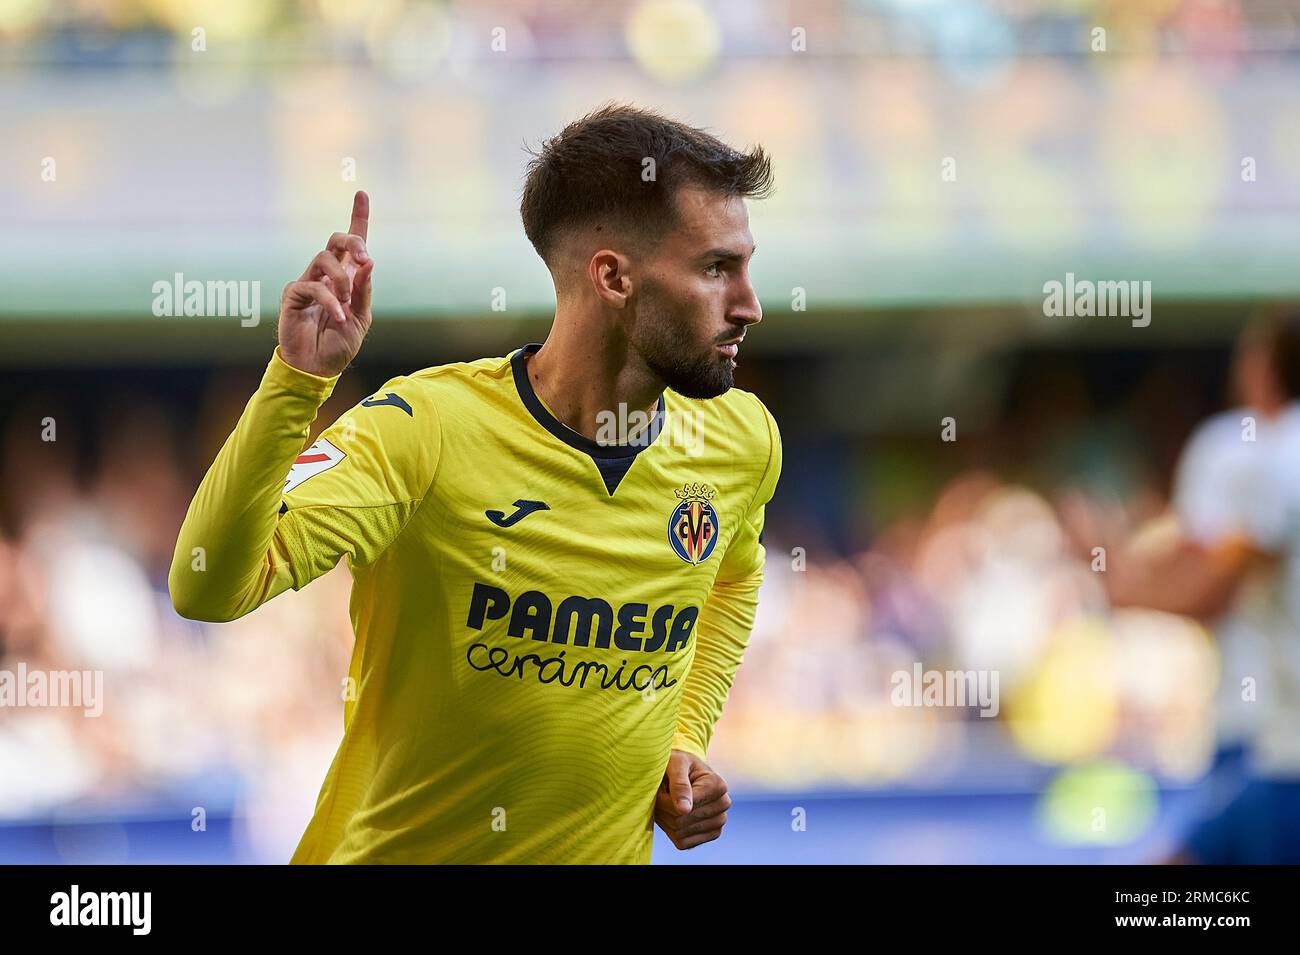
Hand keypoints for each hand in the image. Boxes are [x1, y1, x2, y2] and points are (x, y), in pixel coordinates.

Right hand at [277, 190, 374, 377]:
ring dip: (341, 279)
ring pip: (324, 258)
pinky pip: (313, 286)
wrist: (317, 368)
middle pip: (336, 240)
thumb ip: (364, 291)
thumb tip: (369, 262)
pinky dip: (330, 301)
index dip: (358, 217)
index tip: (362, 193)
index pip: (352, 244)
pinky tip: (338, 317)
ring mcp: (309, 282)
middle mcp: (327, 275)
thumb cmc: (339, 344)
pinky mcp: (294, 294)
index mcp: (347, 279)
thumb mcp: (361, 318)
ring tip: (346, 304)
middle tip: (363, 259)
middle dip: (352, 242)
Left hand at [653, 749, 731, 849]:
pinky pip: (682, 843)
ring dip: (665, 819)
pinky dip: (671, 831)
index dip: (664, 798)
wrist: (685, 771)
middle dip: (663, 809)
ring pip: (679, 833)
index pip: (683, 806)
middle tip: (661, 794)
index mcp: (718, 786)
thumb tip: (684, 810)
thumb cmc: (678, 764)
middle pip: (680, 821)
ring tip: (667, 802)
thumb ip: (679, 784)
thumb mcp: (676, 764)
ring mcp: (718, 822)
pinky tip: (673, 814)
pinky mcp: (710, 835)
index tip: (662, 785)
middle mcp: (723, 805)